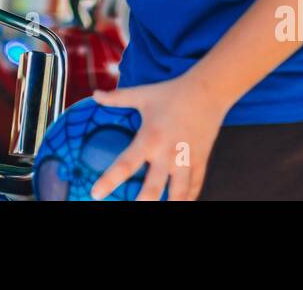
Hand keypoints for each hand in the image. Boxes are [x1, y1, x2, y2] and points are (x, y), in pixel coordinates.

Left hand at [89, 76, 226, 200]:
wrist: (207, 91)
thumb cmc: (172, 93)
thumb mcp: (142, 95)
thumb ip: (117, 98)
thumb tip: (94, 94)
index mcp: (150, 138)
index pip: (125, 164)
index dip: (109, 181)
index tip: (96, 194)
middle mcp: (167, 154)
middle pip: (153, 188)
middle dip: (143, 203)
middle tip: (131, 209)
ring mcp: (186, 160)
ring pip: (179, 193)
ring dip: (171, 205)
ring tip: (162, 212)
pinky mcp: (201, 161)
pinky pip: (195, 185)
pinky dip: (189, 197)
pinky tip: (181, 204)